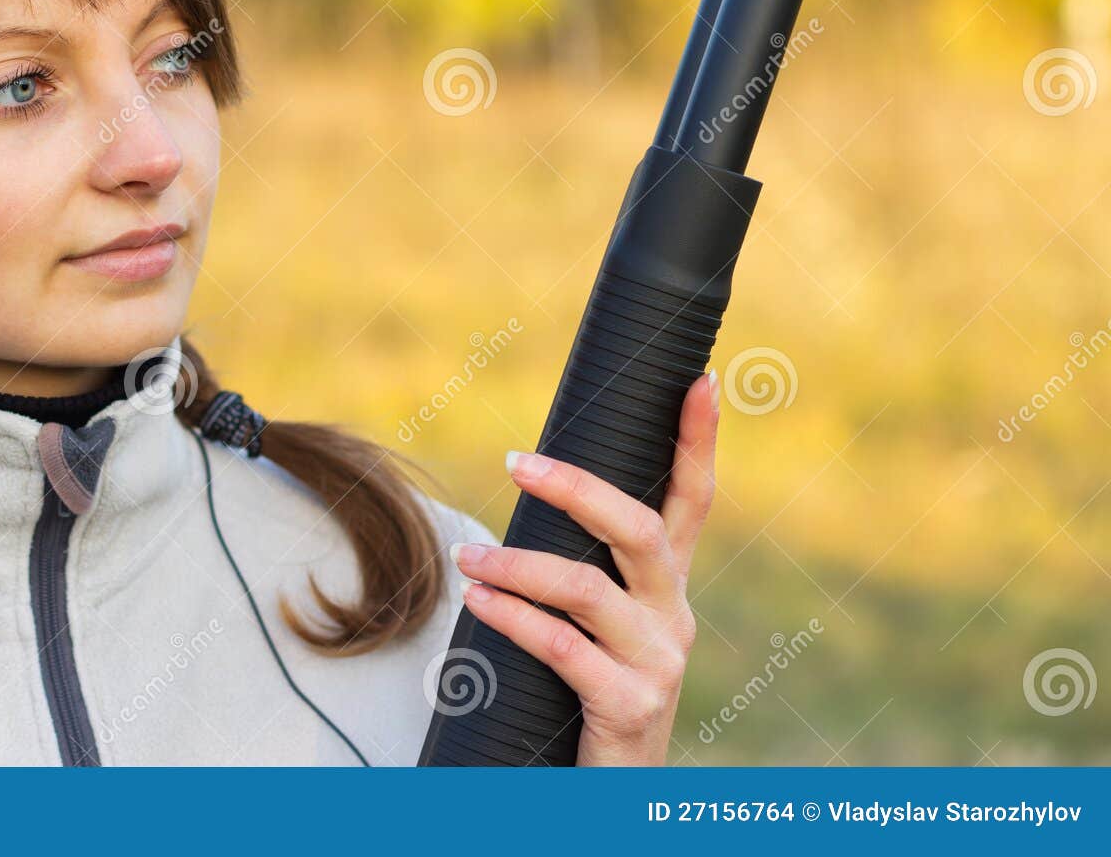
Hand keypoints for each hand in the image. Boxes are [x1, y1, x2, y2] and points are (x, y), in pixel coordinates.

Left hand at [452, 369, 719, 765]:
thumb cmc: (591, 685)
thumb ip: (583, 561)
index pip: (694, 498)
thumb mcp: (599, 619)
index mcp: (667, 582)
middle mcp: (674, 612)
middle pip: (640, 529)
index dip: (698, 439)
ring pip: (590, 589)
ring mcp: (659, 659)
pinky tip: (478, 600)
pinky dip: (513, 618)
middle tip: (513, 461)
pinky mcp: (630, 702)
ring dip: (519, 564)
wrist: (614, 785)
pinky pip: (564, 649)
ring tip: (466, 556)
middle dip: (577, 489)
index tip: (698, 378)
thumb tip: (527, 483)